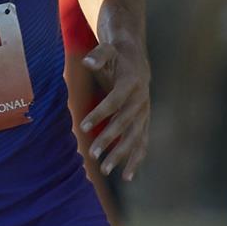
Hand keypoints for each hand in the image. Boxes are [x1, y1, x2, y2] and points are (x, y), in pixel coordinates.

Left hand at [80, 36, 148, 179]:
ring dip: (121, 155)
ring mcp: (144, 113)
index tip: (82, 126)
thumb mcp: (108, 49)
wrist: (136, 58)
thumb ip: (98, 55)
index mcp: (131, 82)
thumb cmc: (116, 55)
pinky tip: (127, 176)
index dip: (100, 113)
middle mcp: (141, 100)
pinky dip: (136, 159)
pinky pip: (142, 143)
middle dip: (109, 139)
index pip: (115, 101)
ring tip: (105, 170)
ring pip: (135, 137)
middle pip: (125, 123)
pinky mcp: (144, 121)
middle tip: (92, 154)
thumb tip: (88, 61)